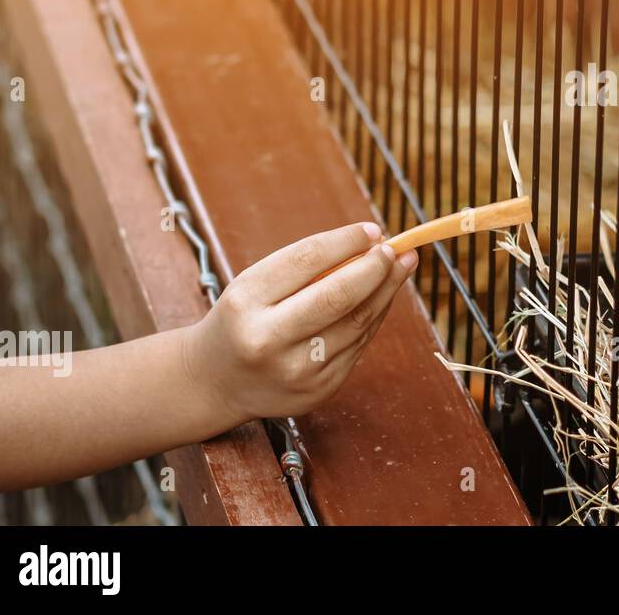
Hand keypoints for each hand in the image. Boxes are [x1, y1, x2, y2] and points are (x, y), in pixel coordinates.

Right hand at [181, 222, 416, 422]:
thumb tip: (370, 243)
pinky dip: (376, 315)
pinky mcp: (319, 390)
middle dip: (375, 267)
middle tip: (397, 248)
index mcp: (246, 301)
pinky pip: (359, 344)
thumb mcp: (255, 284)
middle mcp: (268, 339)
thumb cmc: (244, 318)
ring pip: (357, 321)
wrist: (216, 382)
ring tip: (402, 265)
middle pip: (338, 295)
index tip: (372, 229)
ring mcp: (296, 369)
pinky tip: (384, 296)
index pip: (306, 260)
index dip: (347, 241)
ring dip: (387, 289)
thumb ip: (306, 266)